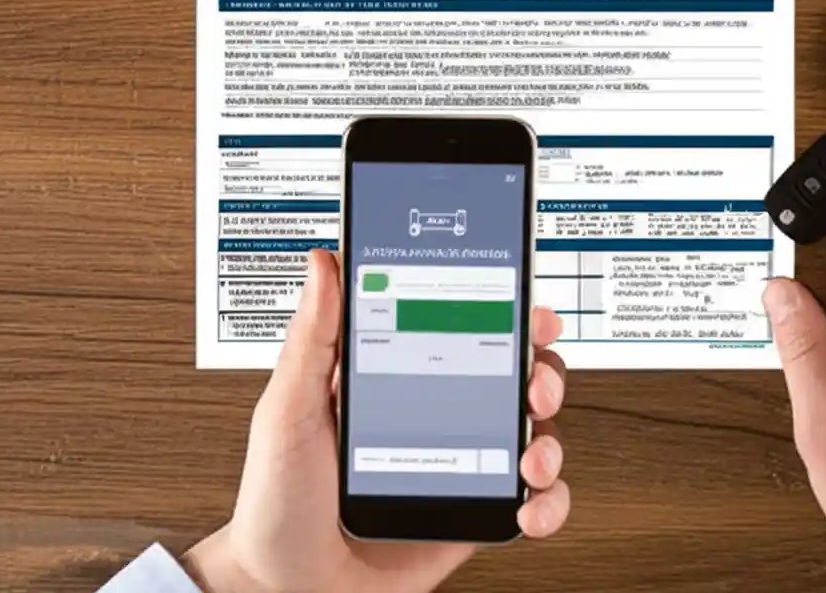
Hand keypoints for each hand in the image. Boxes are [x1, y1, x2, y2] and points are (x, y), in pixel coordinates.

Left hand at [185, 249, 570, 592]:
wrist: (286, 588)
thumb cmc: (276, 501)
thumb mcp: (287, 411)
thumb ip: (312, 339)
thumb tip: (325, 265)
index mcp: (398, 378)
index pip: (463, 326)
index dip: (504, 309)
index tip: (525, 302)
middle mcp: (439, 414)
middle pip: (514, 374)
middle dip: (542, 369)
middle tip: (535, 382)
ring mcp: (462, 463)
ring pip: (534, 432)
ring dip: (550, 437)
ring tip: (530, 455)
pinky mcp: (475, 512)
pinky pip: (532, 499)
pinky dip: (547, 501)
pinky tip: (529, 504)